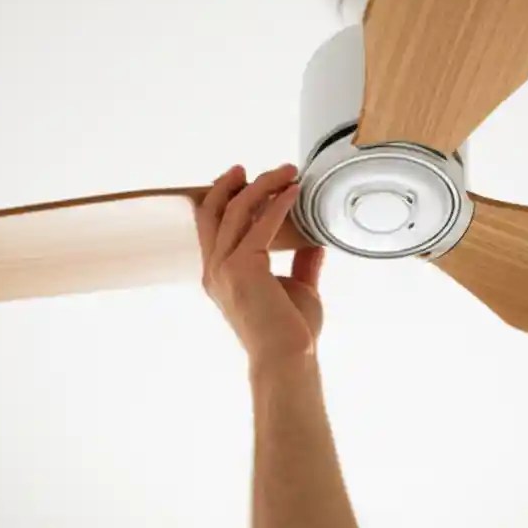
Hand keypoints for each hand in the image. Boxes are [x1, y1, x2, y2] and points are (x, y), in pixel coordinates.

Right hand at [194, 163, 326, 373]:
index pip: (212, 228)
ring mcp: (224, 268)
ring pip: (236, 211)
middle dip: (228, 185)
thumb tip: (314, 243)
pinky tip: (294, 192)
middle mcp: (215, 270)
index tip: (241, 180)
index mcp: (219, 276)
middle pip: (213, 212)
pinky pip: (261, 225)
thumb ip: (302, 265)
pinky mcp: (243, 267)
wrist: (289, 358)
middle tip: (248, 168)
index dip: (222, 199)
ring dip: (261, 186)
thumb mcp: (298, 289)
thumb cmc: (292, 332)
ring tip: (286, 171)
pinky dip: (278, 204)